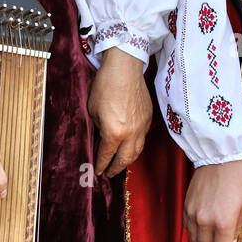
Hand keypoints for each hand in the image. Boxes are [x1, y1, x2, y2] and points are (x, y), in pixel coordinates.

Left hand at [88, 45, 151, 177]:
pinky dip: (136, 146)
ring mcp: (142, 127)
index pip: (106, 156)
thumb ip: (98, 128)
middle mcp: (131, 134)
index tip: (98, 172)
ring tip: (121, 164)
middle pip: (125, 159)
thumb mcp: (93, 111)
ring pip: (137, 151)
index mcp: (114, 133)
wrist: (124, 68)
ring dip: (128, 160)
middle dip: (116, 169)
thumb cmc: (106, 85)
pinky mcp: (148, 118)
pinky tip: (130, 146)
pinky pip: (142, 138)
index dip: (101, 165)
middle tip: (109, 174)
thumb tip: (101, 138)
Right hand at [184, 158, 241, 241]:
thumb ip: (238, 229)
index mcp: (224, 223)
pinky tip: (195, 239)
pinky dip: (192, 235)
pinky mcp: (187, 207)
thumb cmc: (238, 181)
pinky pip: (188, 227)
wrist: (219, 159)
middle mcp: (206, 222)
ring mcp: (194, 214)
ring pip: (194, 240)